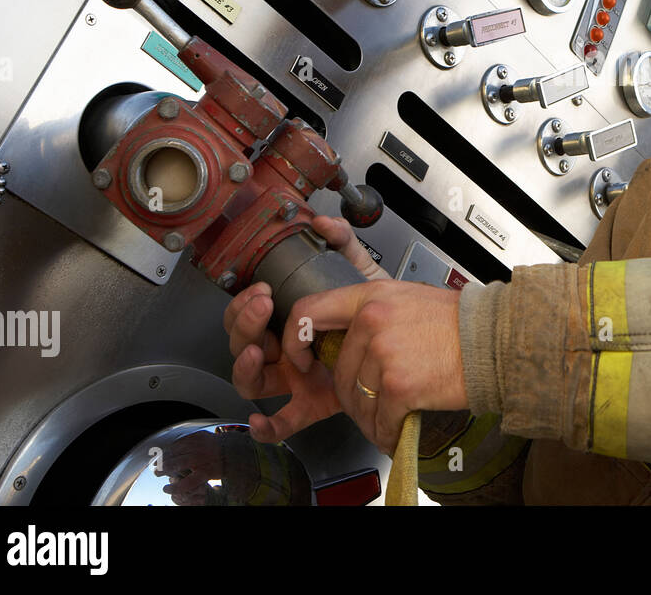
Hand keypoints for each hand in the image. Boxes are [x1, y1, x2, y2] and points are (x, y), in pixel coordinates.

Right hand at [224, 215, 388, 442]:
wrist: (408, 340)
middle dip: (243, 325)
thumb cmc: (376, 310)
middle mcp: (285, 351)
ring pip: (253, 380)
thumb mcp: (359, 272)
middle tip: (261, 306)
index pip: (247, 314)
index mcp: (287, 322)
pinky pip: (283, 421)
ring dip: (245, 367)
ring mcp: (295, 378)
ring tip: (257, 351)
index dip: (244, 305)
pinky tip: (262, 421)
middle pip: (243, 345)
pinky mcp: (312, 403)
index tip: (261, 290)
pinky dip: (268, 427)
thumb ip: (343, 242)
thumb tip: (323, 222)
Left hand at [280, 271, 467, 456]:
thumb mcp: (406, 297)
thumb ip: (371, 310)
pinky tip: (399, 427)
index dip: (295, 340)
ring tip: (389, 415)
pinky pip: (379, 420)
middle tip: (372, 398)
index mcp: (370, 297)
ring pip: (356, 400)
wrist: (494, 341)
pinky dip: (387, 432)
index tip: (303, 357)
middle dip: (353, 393)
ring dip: (371, 417)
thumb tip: (343, 335)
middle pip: (338, 371)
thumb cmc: (458, 322)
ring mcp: (384, 354)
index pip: (308, 312)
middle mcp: (372, 322)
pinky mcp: (399, 386)